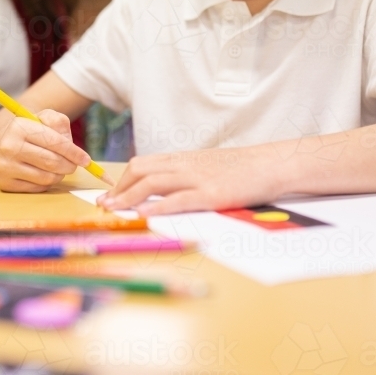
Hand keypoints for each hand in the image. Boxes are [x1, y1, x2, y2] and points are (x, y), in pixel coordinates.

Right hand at [0, 110, 90, 192]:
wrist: (4, 142)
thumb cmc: (31, 130)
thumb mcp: (45, 118)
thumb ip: (60, 124)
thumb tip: (73, 148)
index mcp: (19, 127)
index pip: (54, 142)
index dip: (74, 152)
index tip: (86, 160)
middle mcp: (9, 147)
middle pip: (52, 162)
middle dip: (69, 165)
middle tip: (74, 165)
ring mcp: (5, 167)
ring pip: (47, 178)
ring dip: (59, 175)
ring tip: (58, 167)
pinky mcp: (5, 183)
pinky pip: (38, 188)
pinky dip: (47, 182)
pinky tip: (44, 173)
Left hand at [98, 148, 274, 215]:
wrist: (271, 164)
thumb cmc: (242, 169)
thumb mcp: (208, 166)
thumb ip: (186, 174)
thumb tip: (165, 188)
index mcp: (183, 159)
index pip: (142, 165)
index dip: (122, 180)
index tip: (109, 195)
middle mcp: (185, 165)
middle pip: (140, 171)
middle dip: (118, 189)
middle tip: (104, 205)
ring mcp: (197, 178)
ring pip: (152, 183)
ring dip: (128, 198)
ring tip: (112, 210)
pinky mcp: (211, 194)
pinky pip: (178, 200)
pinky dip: (157, 207)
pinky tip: (143, 214)